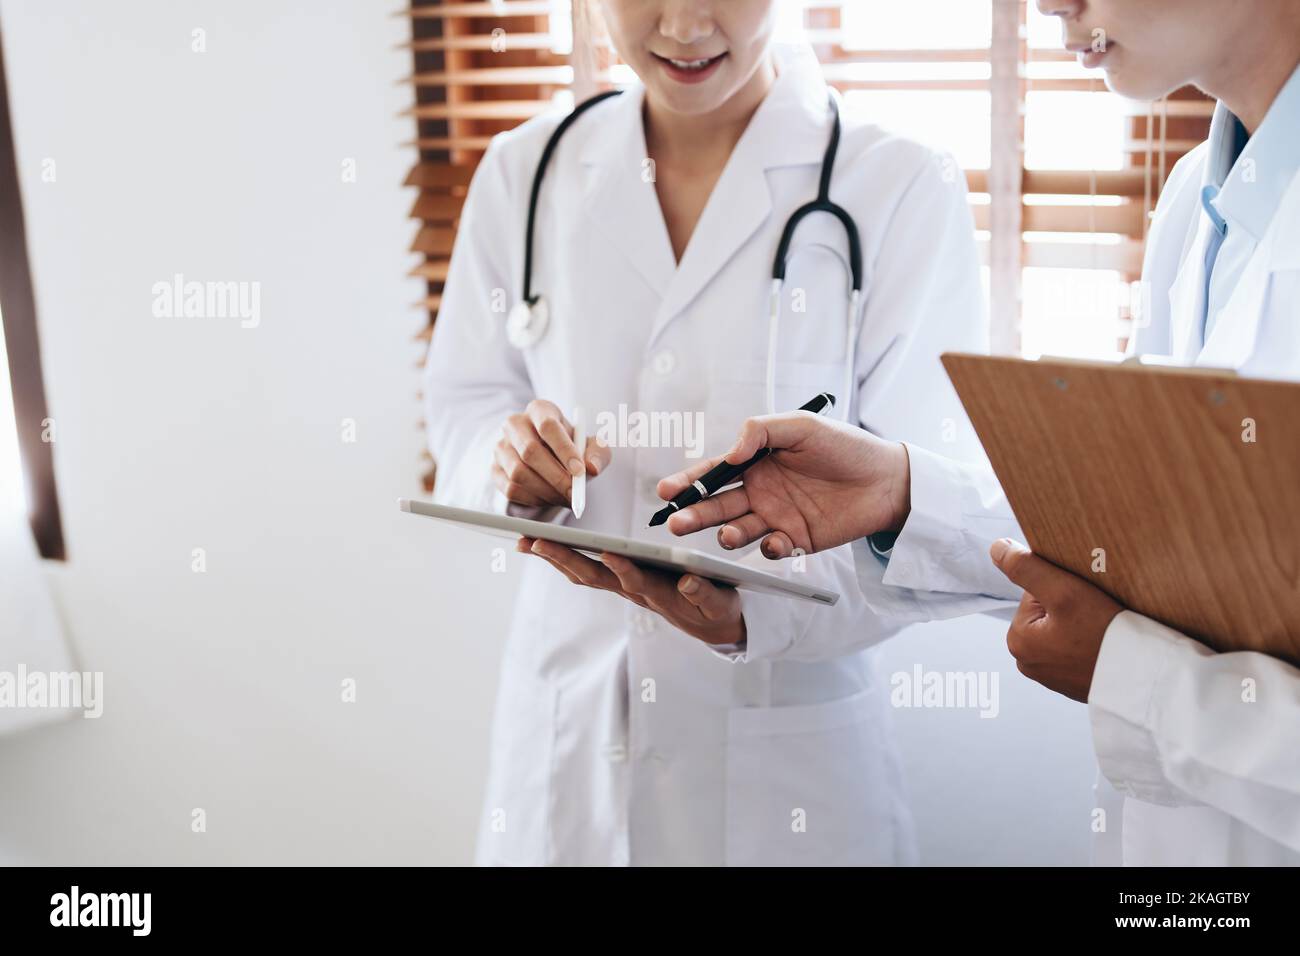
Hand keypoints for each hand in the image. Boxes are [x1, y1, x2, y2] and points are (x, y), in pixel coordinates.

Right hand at [493, 399, 610, 508]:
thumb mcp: (592, 447)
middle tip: (574, 492)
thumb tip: (592, 467)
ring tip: (564, 497)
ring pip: (519, 472)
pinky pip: (511, 489)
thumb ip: (598, 454)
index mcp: (540, 409)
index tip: (580, 471)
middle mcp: (515, 424)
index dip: (564, 449)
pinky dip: (533, 499)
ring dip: (546, 490)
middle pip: (530, 450)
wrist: (552, 459)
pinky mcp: (495, 469)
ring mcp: (501, 446)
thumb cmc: (573, 448)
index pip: (547, 425)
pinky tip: (549, 498)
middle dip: (555, 476)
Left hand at [517, 537, 744, 646]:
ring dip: (554, 559)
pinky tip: (543, 546)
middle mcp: (635, 591)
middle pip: (595, 576)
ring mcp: (625, 587)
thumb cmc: (715, 609)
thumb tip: (687, 582)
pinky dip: (563, 558)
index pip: (637, 581)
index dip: (622, 568)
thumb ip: (703, 593)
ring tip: (525, 541)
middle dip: (565, 559)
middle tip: (536, 542)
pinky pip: (586, 571)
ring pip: (584, 573)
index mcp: (660, 594)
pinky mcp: (621, 582)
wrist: (711, 625)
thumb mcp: (718, 603)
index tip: (607, 551)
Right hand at [658, 411, 909, 556]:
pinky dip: (767, 547)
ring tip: (725, 535)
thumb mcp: (802, 426)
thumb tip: (730, 452)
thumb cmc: (846, 446)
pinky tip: (773, 540)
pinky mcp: (796, 541)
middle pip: (716, 506)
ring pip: (737, 530)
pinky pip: (771, 548)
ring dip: (725, 534)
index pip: (713, 473)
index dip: (687, 482)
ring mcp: (776, 517)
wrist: (888, 479)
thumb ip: (761, 432)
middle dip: (694, 515)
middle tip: (677, 523)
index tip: (666, 492)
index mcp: (756, 463)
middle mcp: (760, 492)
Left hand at [990, 538, 1123, 702]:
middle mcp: (1027, 662)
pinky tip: (1107, 645)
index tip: (1084, 600)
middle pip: (1049, 612)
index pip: (1035, 593)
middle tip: (1097, 615)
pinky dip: (1092, 643)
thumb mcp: (1063, 592)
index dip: (1063, 588)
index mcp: (1017, 640)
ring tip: (1103, 629)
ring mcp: (1051, 675)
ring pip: (1065, 629)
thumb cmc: (1104, 634)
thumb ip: (1027, 568)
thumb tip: (997, 548)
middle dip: (1072, 606)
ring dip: (1084, 623)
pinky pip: (1079, 649)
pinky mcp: (1075, 682)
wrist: (1147, 678)